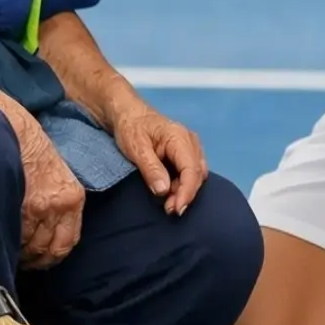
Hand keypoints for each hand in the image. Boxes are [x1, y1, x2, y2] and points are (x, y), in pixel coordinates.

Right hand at [17, 121, 85, 267]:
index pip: (67, 243)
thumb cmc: (32, 149)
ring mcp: (40, 207)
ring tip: (8, 244)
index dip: (50, 257)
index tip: (38, 259)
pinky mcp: (20, 205)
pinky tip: (0, 233)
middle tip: (19, 256)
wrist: (13, 128)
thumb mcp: (56, 175)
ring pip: (29, 248)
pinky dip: (6, 239)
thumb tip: (44, 232)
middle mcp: (60, 205)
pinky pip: (14, 236)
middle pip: (47, 251)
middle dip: (32, 258)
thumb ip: (56, 202)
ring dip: (17, 251)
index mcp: (73, 197)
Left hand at [106, 94, 208, 213]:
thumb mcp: (136, 148)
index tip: (177, 209)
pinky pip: (190, 171)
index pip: (191, 169)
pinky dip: (182, 185)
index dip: (186, 192)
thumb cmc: (130, 127)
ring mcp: (189, 146)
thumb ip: (151, 169)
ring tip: (167, 204)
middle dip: (186, 194)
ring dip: (184, 190)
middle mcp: (189, 141)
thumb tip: (164, 191)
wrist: (126, 113)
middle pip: (197, 173)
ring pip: (196, 174)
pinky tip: (170, 193)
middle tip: (169, 210)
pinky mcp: (184, 153)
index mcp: (179, 137)